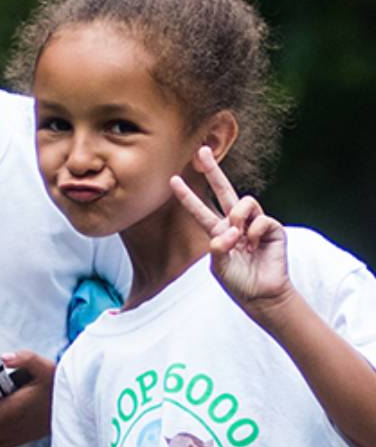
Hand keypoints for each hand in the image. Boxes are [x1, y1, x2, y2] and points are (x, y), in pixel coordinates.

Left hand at [170, 146, 291, 308]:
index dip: (187, 196)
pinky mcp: (273, 229)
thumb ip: (218, 248)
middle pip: (223, 190)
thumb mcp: (219, 266)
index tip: (173, 180)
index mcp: (218, 231)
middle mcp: (235, 223)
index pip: (199, 210)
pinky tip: (256, 245)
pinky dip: (255, 231)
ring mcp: (254, 224)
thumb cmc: (239, 282)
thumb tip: (229, 231)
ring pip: (244, 201)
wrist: (262, 295)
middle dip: (213, 170)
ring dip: (238, 216)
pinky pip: (261, 219)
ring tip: (240, 235)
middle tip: (202, 151)